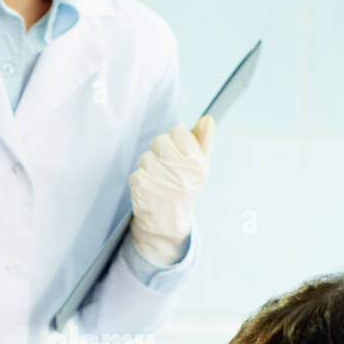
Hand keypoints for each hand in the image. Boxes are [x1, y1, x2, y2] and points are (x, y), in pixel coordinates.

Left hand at [128, 115, 213, 266]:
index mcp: (198, 163)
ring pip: (145, 156)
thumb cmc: (185, 189)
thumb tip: (207, 119)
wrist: (169, 224)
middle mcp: (182, 171)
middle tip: (167, 172)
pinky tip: (149, 192)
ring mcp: (161, 179)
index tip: (178, 158)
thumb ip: (203, 141)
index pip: (178, 131)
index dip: (175, 142)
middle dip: (160, 153)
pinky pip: (136, 172)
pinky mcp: (142, 187)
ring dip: (149, 168)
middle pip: (160, 140)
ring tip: (159, 183)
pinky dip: (140, 181)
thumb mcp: (199, 167)